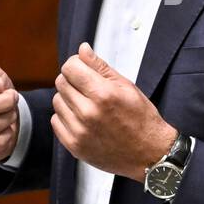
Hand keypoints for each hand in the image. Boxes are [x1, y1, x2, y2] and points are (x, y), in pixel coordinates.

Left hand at [52, 42, 176, 181]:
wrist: (148, 154)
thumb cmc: (141, 120)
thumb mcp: (126, 86)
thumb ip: (100, 67)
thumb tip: (83, 50)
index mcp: (103, 94)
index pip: (70, 67)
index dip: (76, 64)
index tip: (82, 68)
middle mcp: (89, 113)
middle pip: (61, 82)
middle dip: (72, 80)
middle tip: (87, 87)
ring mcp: (80, 131)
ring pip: (57, 101)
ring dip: (68, 99)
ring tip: (86, 104)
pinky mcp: (74, 145)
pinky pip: (56, 121)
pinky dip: (66, 117)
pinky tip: (81, 118)